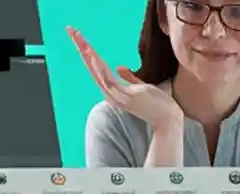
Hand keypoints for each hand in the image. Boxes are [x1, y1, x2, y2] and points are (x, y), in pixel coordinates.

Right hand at [68, 27, 183, 131]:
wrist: (168, 118)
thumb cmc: (157, 104)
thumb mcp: (141, 86)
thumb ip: (129, 78)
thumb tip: (119, 67)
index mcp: (114, 90)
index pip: (97, 67)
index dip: (87, 51)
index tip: (78, 35)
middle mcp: (111, 94)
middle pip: (92, 67)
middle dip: (82, 48)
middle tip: (71, 30)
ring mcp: (116, 96)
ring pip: (97, 72)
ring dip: (87, 54)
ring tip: (78, 38)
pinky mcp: (124, 97)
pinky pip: (108, 81)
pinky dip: (99, 68)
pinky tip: (92, 56)